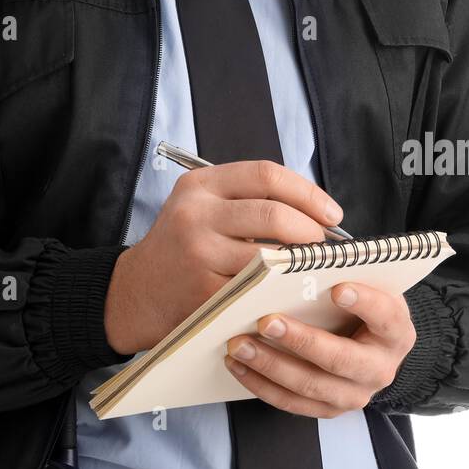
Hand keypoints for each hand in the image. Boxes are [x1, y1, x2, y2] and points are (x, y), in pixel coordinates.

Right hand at [104, 160, 343, 354]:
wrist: (137, 292)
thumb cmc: (182, 247)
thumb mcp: (201, 205)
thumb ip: (246, 199)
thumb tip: (316, 211)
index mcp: (200, 185)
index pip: (266, 175)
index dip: (308, 193)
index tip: (332, 213)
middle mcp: (196, 214)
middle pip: (273, 214)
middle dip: (311, 231)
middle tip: (324, 246)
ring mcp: (199, 254)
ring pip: (270, 255)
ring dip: (301, 264)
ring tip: (311, 268)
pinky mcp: (204, 292)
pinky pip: (258, 289)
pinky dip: (282, 291)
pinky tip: (291, 292)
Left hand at [222, 282, 415, 415]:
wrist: (371, 345)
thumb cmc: (363, 305)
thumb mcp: (366, 285)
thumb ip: (344, 274)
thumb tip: (304, 258)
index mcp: (396, 331)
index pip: (385, 316)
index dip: (364, 302)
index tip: (337, 288)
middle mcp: (380, 369)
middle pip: (340, 359)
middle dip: (301, 340)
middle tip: (266, 321)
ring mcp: (354, 394)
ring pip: (309, 385)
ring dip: (270, 364)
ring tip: (239, 344)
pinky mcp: (328, 408)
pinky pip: (291, 402)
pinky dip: (260, 383)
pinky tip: (237, 364)